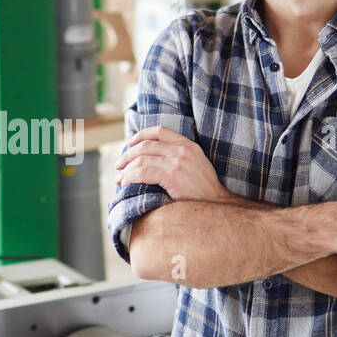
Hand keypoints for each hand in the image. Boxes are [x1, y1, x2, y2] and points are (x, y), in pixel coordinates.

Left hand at [115, 125, 232, 202]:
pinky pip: (143, 173)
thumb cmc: (204, 191)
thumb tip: (153, 159)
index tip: (129, 143)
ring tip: (119, 178)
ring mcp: (177, 162)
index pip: (160, 130)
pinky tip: (125, 183)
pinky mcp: (172, 175)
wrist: (217, 205)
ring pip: (141, 159)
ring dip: (126, 169)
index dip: (141, 135)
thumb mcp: (195, 165)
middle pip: (146, 145)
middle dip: (128, 154)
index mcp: (188, 145)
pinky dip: (130, 177)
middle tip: (118, 165)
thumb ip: (179, 157)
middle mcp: (182, 150)